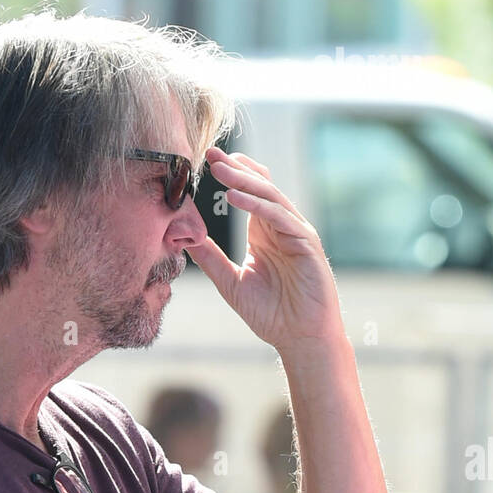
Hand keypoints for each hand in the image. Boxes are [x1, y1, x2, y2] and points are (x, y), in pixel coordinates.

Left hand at [185, 148, 344, 352]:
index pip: (248, 194)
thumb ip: (211, 259)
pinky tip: (235, 197)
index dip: (230, 176)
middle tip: (210, 154)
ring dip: (244, 181)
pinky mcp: (306, 243)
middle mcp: (280, 227)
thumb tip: (186, 239)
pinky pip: (280, 217)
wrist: (299, 338)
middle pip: (259, 187)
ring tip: (219, 169)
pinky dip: (257, 206)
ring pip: (269, 196)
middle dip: (235, 169)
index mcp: (264, 233)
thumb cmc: (271, 314)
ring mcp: (295, 233)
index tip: (205, 162)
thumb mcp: (231, 283)